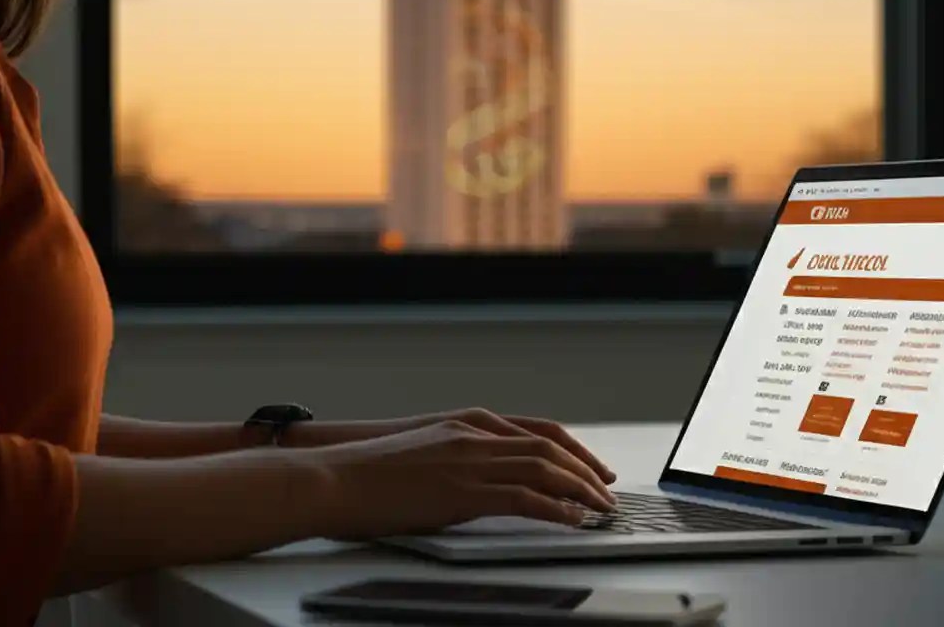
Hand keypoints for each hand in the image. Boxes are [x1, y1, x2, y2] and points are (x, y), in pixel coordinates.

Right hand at [289, 420, 616, 539]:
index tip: (594, 468)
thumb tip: (485, 482)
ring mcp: (469, 460)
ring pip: (544, 469)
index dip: (574, 450)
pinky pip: (523, 498)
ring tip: (600, 509)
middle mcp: (475, 435)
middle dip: (586, 471)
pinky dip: (555, 509)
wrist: (335, 477)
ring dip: (580, 490)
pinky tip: (571, 521)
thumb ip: (459, 459)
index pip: (539, 430)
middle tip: (608, 493)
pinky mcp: (462, 490)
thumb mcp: (425, 454)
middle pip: (550, 447)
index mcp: (468, 423)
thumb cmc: (371, 473)